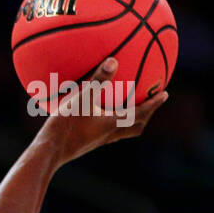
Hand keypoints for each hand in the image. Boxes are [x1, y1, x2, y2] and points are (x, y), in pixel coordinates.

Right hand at [42, 57, 168, 165]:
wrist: (48, 152)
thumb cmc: (65, 125)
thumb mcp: (80, 99)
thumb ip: (97, 80)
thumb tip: (113, 60)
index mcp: (112, 123)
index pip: (141, 113)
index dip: (154, 103)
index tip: (165, 93)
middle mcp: (109, 134)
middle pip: (136, 127)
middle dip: (146, 114)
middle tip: (152, 103)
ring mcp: (98, 141)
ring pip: (122, 132)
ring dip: (131, 121)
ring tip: (130, 109)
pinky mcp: (87, 144)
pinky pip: (106, 132)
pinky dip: (111, 123)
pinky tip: (98, 115)